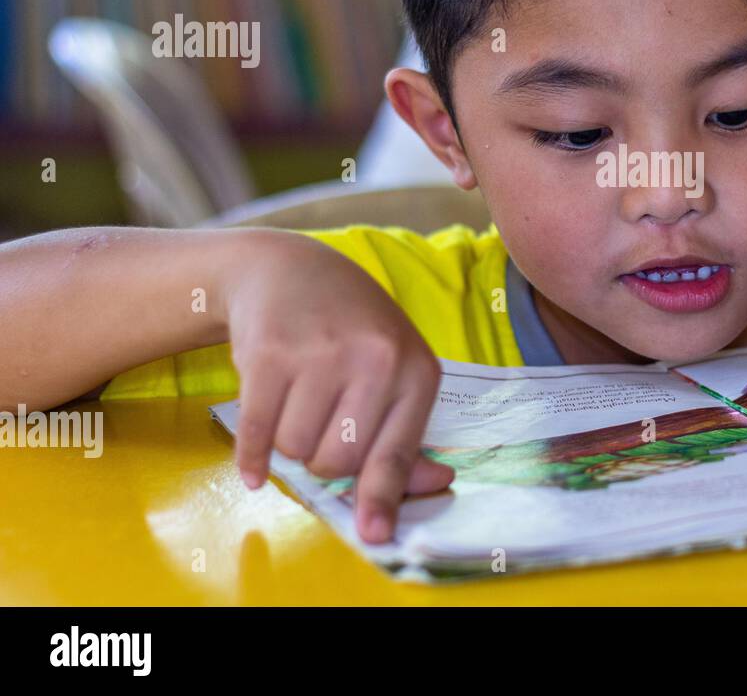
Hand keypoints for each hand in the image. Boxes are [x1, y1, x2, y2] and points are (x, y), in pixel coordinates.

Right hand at [221, 231, 453, 543]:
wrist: (290, 270)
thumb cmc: (353, 331)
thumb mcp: (396, 370)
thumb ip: (410, 433)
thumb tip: (438, 484)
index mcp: (416, 370)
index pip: (396, 453)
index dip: (381, 498)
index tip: (373, 534)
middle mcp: (375, 359)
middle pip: (338, 462)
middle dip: (322, 460)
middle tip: (321, 425)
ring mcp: (321, 354)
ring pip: (296, 449)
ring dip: (289, 444)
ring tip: (297, 405)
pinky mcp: (269, 353)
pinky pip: (257, 433)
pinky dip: (251, 458)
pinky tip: (254, 464)